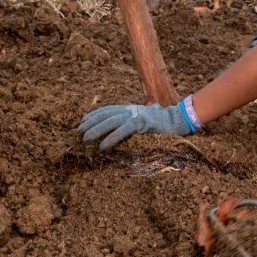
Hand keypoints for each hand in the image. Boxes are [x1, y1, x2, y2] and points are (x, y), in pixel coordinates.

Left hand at [79, 98, 197, 150]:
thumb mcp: (143, 120)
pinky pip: (122, 131)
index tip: (82, 121)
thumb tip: (119, 128)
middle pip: (105, 115)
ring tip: (85, 139)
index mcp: (130, 109)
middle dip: (91, 123)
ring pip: (110, 122)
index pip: (107, 110)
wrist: (178, 120)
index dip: (94, 115)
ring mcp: (135, 116)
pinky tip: (102, 147)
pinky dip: (111, 138)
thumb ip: (131, 122)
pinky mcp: (140, 124)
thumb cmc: (161, 123)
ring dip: (96, 130)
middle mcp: (130, 110)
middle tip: (78, 131)